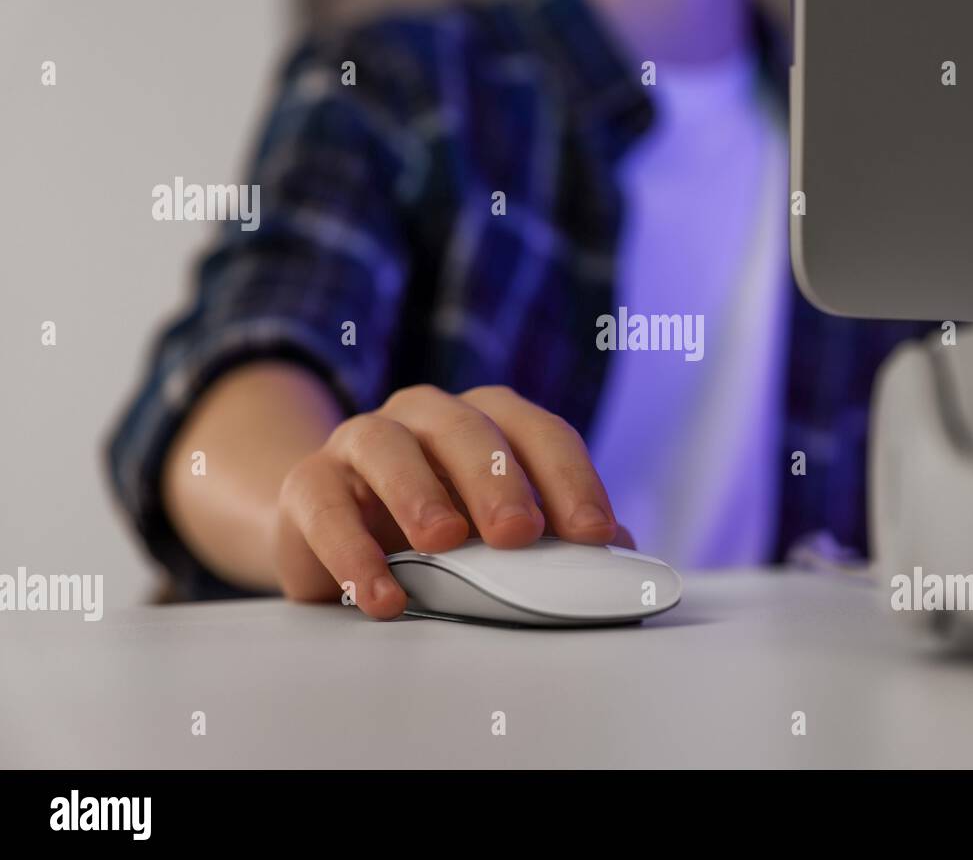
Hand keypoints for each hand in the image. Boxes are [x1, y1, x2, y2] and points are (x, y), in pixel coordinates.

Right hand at [273, 384, 623, 618]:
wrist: (334, 529)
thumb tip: (622, 556)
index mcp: (486, 419)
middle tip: (519, 533)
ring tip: (444, 543)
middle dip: (497, 479)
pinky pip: (325, 504)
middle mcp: (426, 417)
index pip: (539, 432)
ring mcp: (361, 440)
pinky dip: (352, 550)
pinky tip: (382, 596)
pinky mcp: (309, 483)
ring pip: (387, 446)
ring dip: (419, 493)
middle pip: (467, 428)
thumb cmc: (435, 525)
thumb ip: (555, 535)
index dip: (572, 479)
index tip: (595, 534)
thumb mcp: (496, 528)